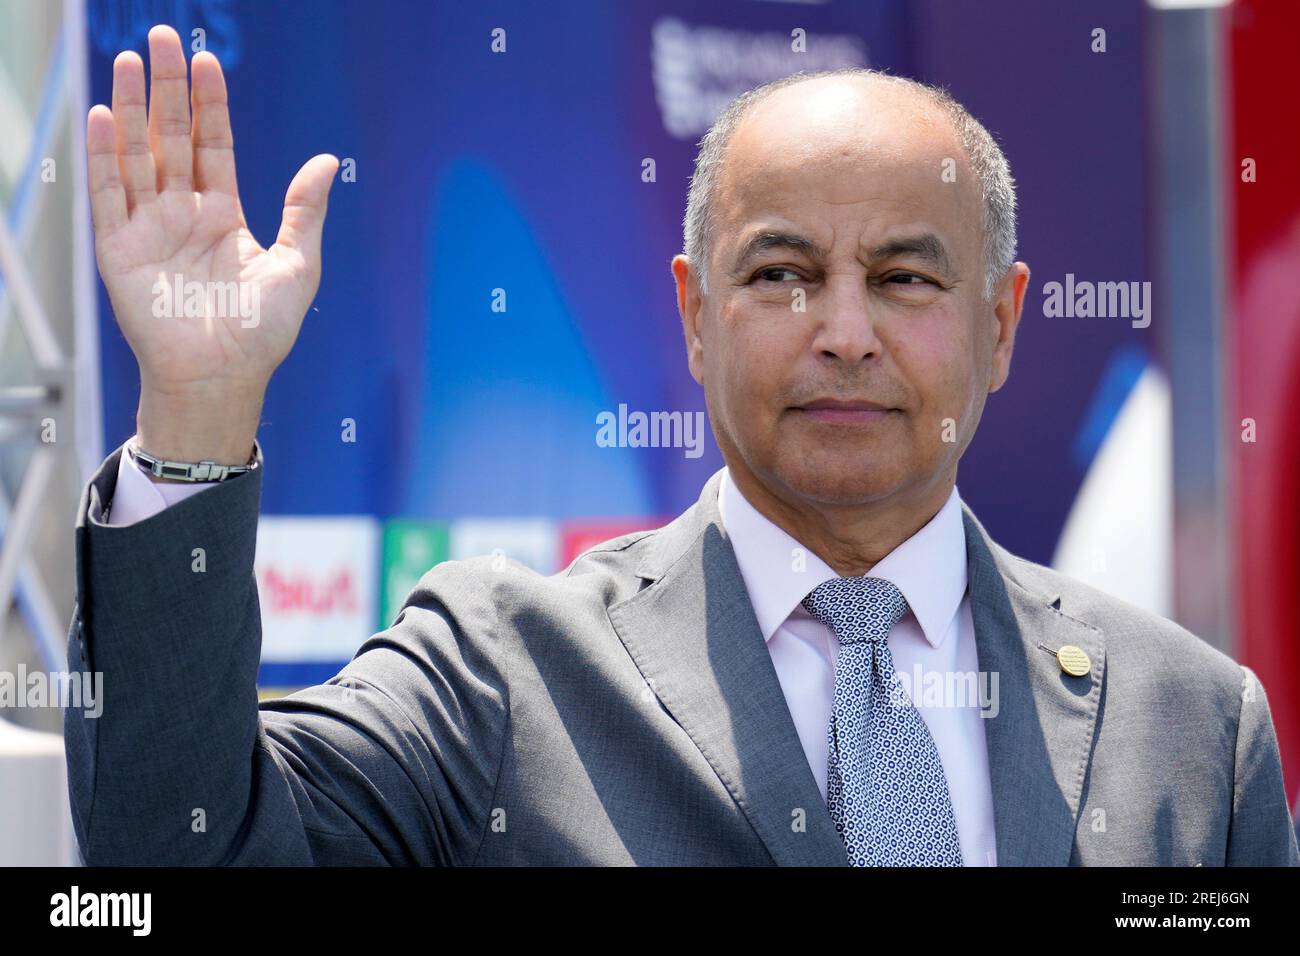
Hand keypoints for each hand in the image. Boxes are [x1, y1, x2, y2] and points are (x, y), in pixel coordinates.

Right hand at [86, 24, 337, 462]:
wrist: (224, 376)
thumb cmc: (263, 330)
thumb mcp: (298, 265)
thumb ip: (306, 211)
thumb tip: (329, 159)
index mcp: (224, 215)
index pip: (213, 145)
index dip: (210, 105)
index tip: (208, 62)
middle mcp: (183, 214)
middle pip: (172, 137)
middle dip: (168, 89)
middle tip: (162, 38)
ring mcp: (149, 229)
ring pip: (138, 154)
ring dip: (132, 108)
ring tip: (131, 61)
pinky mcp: (120, 250)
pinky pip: (109, 194)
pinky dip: (106, 156)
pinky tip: (105, 115)